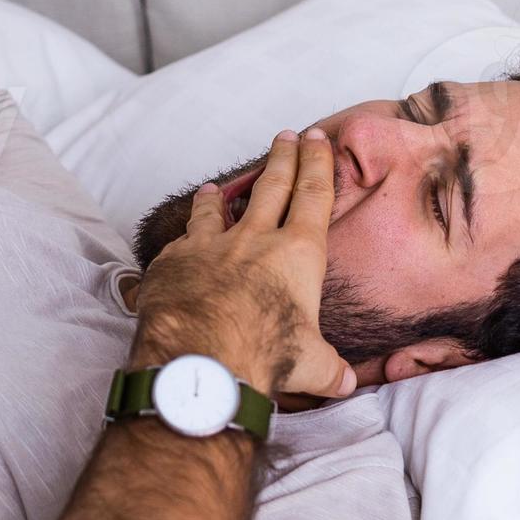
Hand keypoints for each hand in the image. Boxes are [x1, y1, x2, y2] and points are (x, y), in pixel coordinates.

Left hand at [132, 129, 355, 404]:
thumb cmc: (264, 358)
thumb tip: (346, 383)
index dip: (316, 164)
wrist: (199, 362)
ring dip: (220, 195)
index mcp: (296, 254)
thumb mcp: (311, 367)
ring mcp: (210, 245)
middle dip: (282, 157)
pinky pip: (182, 240)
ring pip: (216, 208)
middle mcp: (254, 239)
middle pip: (272, 186)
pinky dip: (186, 235)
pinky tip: (182, 239)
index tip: (317, 139)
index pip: (313, 196)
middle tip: (286, 135)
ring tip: (216, 186)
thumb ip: (329, 369)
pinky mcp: (173, 260)